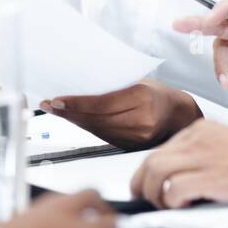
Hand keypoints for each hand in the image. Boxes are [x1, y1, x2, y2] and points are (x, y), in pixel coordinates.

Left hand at [38, 79, 200, 148]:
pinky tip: (75, 120)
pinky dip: (87, 127)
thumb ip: (114, 86)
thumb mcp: (139, 81)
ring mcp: (137, 137)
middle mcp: (141, 120)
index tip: (57, 100)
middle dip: (69, 112)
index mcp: (143, 98)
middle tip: (48, 105)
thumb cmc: (158, 94)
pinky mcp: (131, 146)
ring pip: (96, 129)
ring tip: (56, 110)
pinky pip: (103, 136)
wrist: (179, 116)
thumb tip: (80, 86)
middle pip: (96, 118)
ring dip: (74, 120)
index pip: (102, 103)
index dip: (76, 103)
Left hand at [130, 121, 227, 208]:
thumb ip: (203, 155)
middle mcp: (199, 139)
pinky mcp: (214, 177)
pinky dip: (171, 202)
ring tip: (164, 207)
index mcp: (201, 130)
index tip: (148, 188)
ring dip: (153, 196)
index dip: (148, 174)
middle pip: (150, 162)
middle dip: (142, 186)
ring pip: (155, 173)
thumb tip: (178, 178)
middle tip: (146, 202)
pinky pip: (174, 189)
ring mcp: (205, 156)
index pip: (159, 151)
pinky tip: (184, 207)